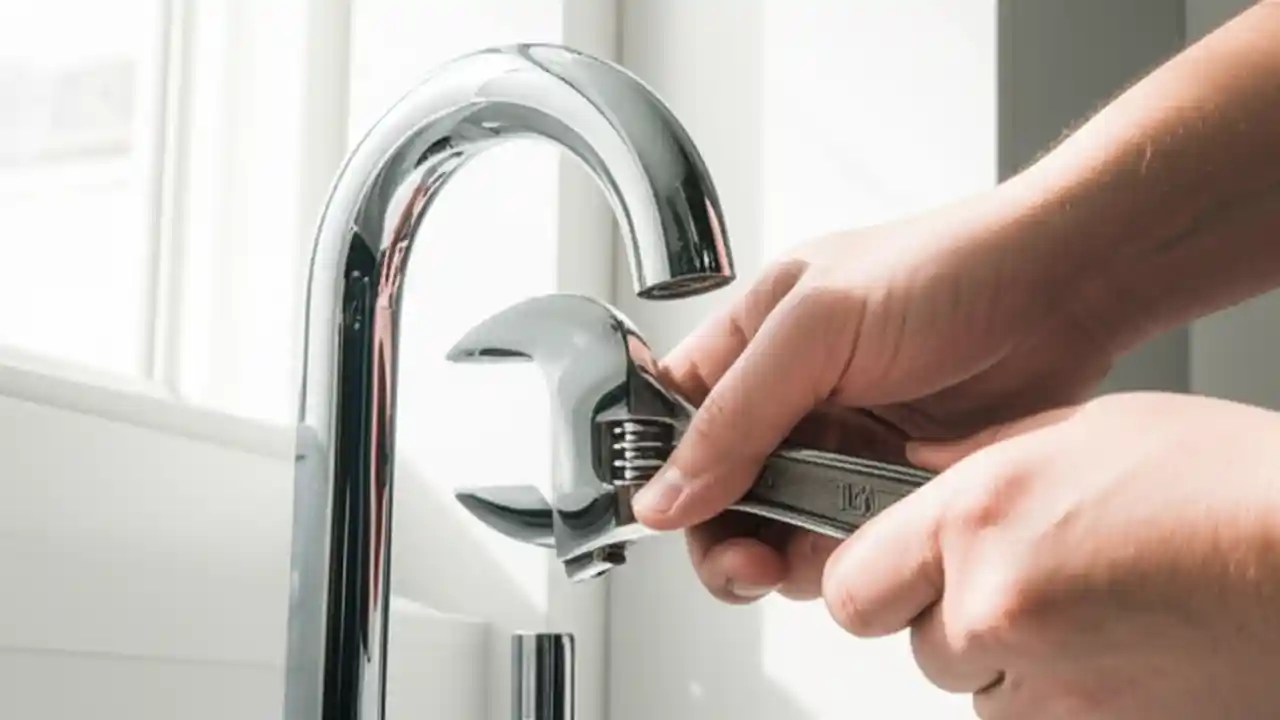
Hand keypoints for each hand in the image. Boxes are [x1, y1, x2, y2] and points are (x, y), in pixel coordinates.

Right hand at [632, 187, 1122, 601]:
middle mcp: (785, 399)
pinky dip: (845, 558)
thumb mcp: (818, 325)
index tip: (675, 520)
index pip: (671, 423)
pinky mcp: (885, 484)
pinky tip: (861, 545)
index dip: (663, 476)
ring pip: (776, 530)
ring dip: (783, 556)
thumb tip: (665, 495)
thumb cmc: (948, 268)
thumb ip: (737, 413)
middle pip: (716, 493)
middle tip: (746, 565)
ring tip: (808, 553)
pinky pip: (842, 542)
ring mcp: (836, 445)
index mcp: (749, 343)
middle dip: (722, 538)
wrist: (1063, 292)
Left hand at [825, 392, 1279, 718]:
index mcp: (979, 519)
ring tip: (1095, 616)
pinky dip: (1067, 704)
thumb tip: (917, 467)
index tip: (895, 577)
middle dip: (956, 623)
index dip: (874, 583)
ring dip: (1015, 668)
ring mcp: (1050, 690)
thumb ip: (979, 458)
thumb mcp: (1089, 430)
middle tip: (1029, 587)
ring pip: (980, 697)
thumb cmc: (1232, 487)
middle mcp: (997, 608)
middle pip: (919, 647)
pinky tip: (1123, 653)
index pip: (852, 586)